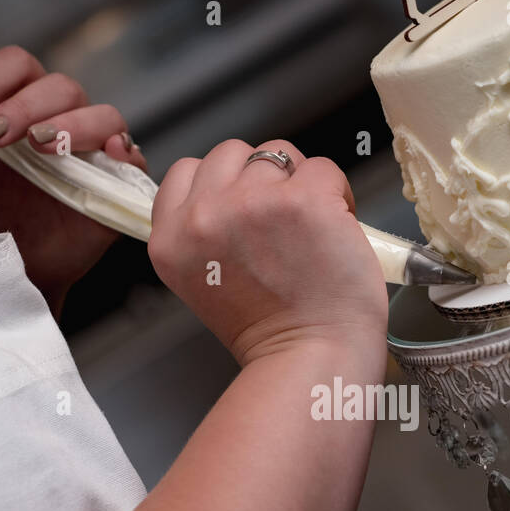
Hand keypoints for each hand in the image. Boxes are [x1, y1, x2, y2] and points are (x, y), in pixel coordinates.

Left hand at [0, 46, 148, 309]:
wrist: (4, 266)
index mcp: (16, 103)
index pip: (16, 64)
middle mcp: (58, 118)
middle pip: (61, 86)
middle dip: (27, 107)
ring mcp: (90, 150)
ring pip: (103, 114)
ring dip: (72, 124)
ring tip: (41, 148)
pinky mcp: (115, 183)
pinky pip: (133, 155)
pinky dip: (125, 150)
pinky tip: (107, 155)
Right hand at [147, 140, 386, 365]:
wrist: (309, 358)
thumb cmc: (269, 332)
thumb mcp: (201, 280)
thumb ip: (203, 232)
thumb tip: (233, 195)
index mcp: (172, 238)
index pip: (186, 170)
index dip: (221, 182)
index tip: (244, 206)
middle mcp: (204, 215)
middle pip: (230, 152)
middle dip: (259, 176)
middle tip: (282, 218)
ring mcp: (253, 203)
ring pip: (277, 152)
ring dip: (298, 180)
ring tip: (311, 223)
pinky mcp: (304, 199)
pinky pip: (324, 168)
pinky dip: (337, 191)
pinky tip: (336, 225)